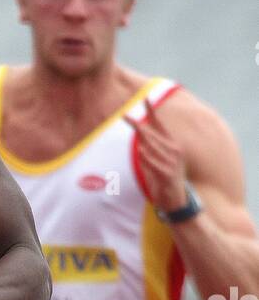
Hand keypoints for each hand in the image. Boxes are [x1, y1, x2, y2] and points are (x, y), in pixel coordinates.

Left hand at [124, 97, 187, 211]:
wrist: (176, 200)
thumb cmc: (164, 179)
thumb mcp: (157, 160)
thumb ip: (149, 146)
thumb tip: (139, 132)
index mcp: (172, 144)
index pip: (159, 125)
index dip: (152, 112)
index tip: (145, 99)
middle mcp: (174, 150)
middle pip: (152, 134)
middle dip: (137, 125)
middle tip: (124, 116)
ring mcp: (172, 162)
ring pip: (151, 147)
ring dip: (141, 140)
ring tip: (134, 129)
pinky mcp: (167, 173)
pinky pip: (153, 163)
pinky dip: (146, 158)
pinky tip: (141, 151)